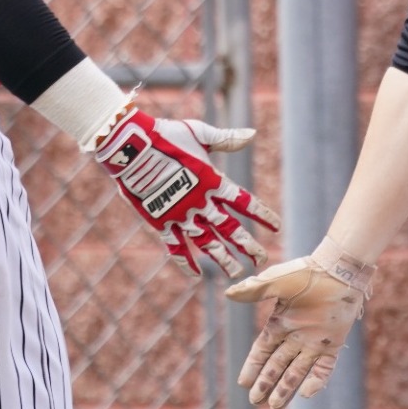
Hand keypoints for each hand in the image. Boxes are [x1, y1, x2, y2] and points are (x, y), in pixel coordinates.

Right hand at [94, 110, 280, 283]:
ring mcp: (180, 214)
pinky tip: (194, 276)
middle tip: (261, 259)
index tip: (277, 227)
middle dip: (247, 245)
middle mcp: (201, 202)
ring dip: (222, 258)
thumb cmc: (166, 134)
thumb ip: (226, 139)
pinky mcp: (160, 221)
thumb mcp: (200, 133)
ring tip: (236, 273)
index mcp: (213, 180)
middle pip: (230, 229)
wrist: (130, 147)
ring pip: (207, 243)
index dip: (262, 214)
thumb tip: (252, 134)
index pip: (245, 202)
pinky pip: (175, 247)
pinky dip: (185, 262)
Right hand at [227, 237, 375, 408]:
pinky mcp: (333, 342)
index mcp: (280, 322)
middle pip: (277, 365)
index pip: (262, 350)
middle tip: (256, 400)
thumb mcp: (276, 282)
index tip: (243, 382)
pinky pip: (324, 368)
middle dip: (266, 382)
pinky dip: (316, 381)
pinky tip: (305, 394)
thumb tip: (228, 294)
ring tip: (275, 406)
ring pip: (297, 371)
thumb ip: (254, 291)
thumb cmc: (306, 273)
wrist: (338, 270)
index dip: (253, 366)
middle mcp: (296, 335)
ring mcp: (315, 341)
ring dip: (286, 388)